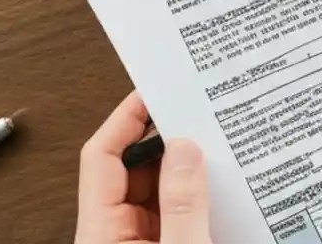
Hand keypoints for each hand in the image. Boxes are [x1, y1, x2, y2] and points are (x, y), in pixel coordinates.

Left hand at [75, 92, 212, 243]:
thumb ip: (182, 207)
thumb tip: (184, 151)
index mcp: (101, 233)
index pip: (101, 158)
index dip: (125, 119)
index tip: (153, 93)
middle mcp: (114, 235)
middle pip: (131, 169)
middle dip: (163, 140)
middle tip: (194, 114)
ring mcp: (138, 242)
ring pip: (156, 189)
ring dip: (183, 168)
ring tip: (213, 145)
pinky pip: (173, 212)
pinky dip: (193, 193)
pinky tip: (219, 183)